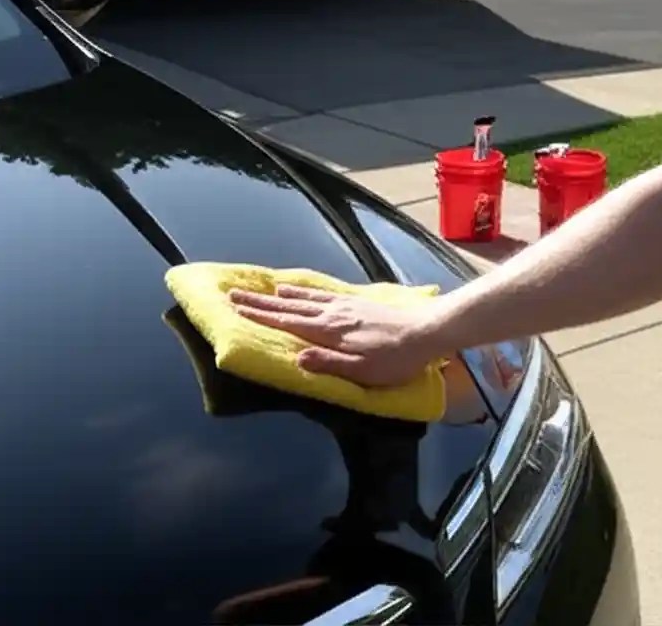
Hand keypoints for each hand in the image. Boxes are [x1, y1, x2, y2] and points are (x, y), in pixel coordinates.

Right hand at [228, 284, 445, 387]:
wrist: (427, 330)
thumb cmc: (396, 359)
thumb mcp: (363, 371)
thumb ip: (329, 363)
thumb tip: (297, 357)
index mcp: (330, 332)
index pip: (287, 323)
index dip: (260, 316)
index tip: (235, 309)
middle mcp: (332, 314)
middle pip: (289, 306)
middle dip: (260, 302)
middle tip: (234, 294)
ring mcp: (344, 305)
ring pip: (304, 298)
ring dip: (279, 295)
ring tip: (263, 290)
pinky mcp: (356, 302)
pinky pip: (321, 293)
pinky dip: (304, 291)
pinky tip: (299, 289)